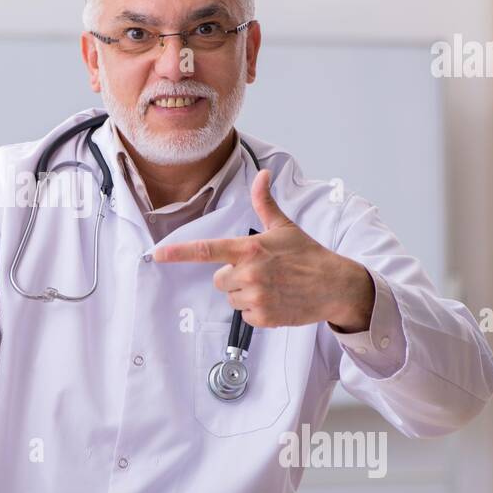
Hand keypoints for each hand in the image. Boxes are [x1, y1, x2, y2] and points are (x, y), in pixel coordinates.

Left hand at [152, 169, 374, 331]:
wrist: (335, 285)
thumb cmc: (308, 254)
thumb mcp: (284, 226)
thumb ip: (264, 202)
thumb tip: (262, 174)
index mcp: (249, 249)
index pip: (206, 250)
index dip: (178, 253)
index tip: (157, 255)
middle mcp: (249, 273)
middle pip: (219, 280)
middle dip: (234, 277)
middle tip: (262, 272)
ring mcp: (256, 296)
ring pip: (231, 298)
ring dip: (246, 294)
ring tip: (272, 286)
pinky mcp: (264, 317)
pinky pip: (245, 315)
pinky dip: (257, 311)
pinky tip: (276, 300)